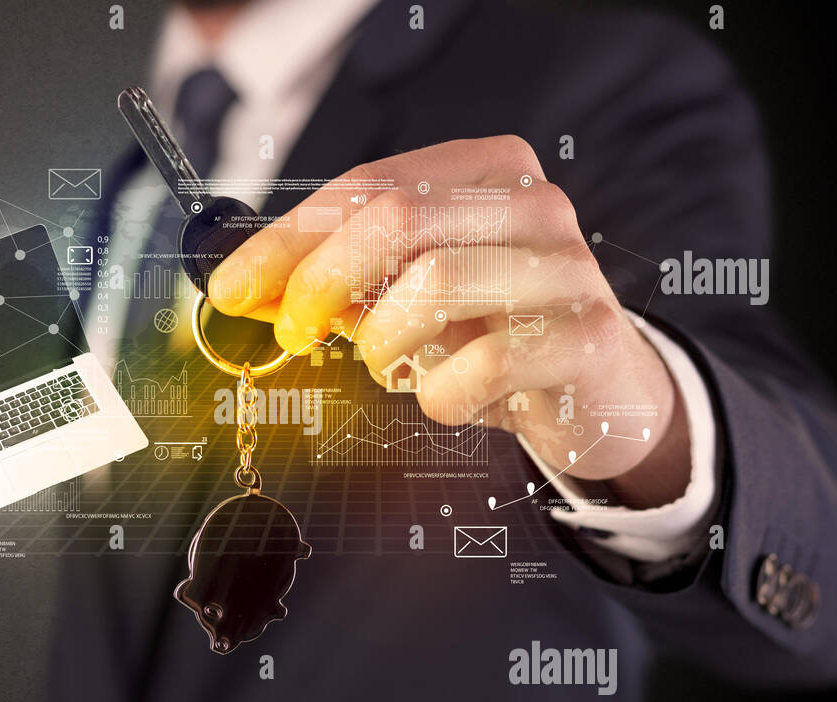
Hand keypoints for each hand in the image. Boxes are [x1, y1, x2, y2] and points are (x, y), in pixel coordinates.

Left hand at [206, 137, 689, 505]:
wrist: (602, 389)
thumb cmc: (496, 331)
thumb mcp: (420, 288)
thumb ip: (349, 276)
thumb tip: (252, 287)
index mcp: (488, 170)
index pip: (367, 186)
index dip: (286, 240)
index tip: (233, 290)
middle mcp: (533, 204)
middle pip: (396, 219)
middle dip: (320, 281)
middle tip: (295, 333)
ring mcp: (567, 268)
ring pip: (432, 285)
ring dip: (385, 342)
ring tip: (393, 364)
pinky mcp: (586, 338)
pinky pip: (480, 366)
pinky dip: (441, 395)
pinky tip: (453, 397)